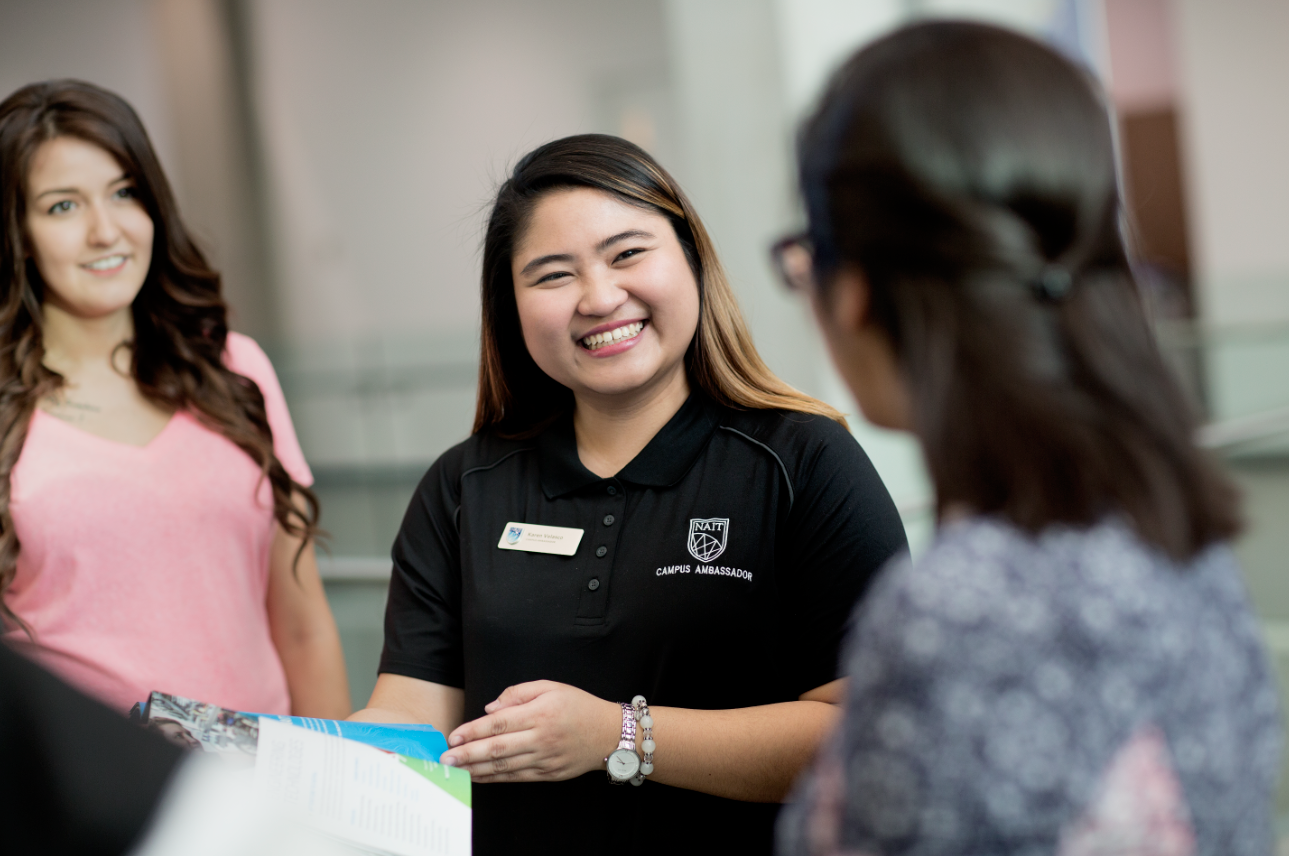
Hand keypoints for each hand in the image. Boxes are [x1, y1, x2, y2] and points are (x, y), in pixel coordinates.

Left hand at [440, 681, 619, 782]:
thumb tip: (490, 709)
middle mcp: (541, 738)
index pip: (499, 723)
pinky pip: (516, 777)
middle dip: (467, 753)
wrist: (609, 734)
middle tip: (445, 758)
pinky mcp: (548, 773)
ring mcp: (544, 758)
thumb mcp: (551, 687)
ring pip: (504, 766)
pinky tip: (479, 776)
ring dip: (476, 769)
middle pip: (497, 747)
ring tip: (456, 769)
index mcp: (540, 713)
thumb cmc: (579, 706)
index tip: (454, 736)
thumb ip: (518, 692)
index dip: (473, 730)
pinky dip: (495, 778)